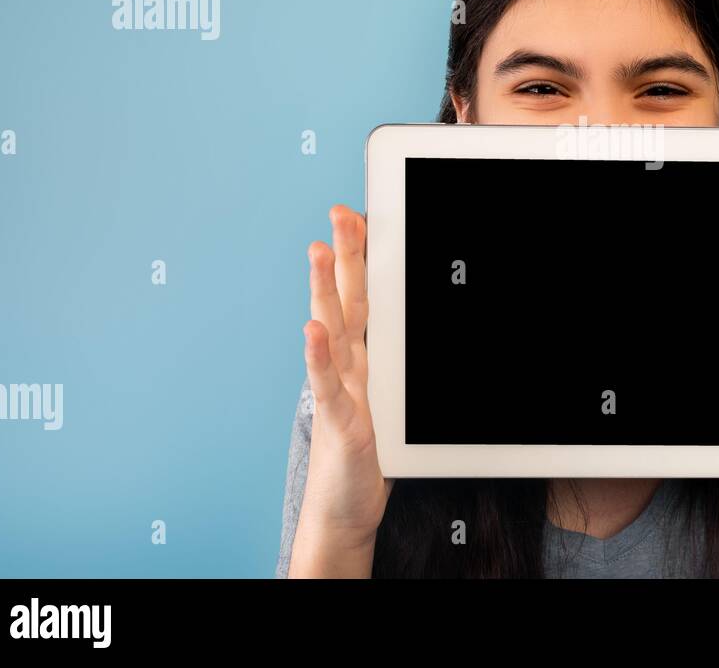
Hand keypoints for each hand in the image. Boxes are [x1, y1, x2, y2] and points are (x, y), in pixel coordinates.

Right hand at [289, 205, 392, 575]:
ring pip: (333, 330)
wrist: (345, 509)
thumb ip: (389, 362)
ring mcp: (339, 389)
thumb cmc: (366, 451)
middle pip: (348, 299)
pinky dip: (318, 355)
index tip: (363, 213)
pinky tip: (311, 329)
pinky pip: (326, 383)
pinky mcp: (339, 420)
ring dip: (325, 290)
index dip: (363, 256)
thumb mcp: (386, 396)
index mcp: (362, 356)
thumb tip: (407, 325)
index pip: (364, 296)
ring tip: (319, 250)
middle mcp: (348, 365)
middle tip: (340, 211)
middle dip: (346, 254)